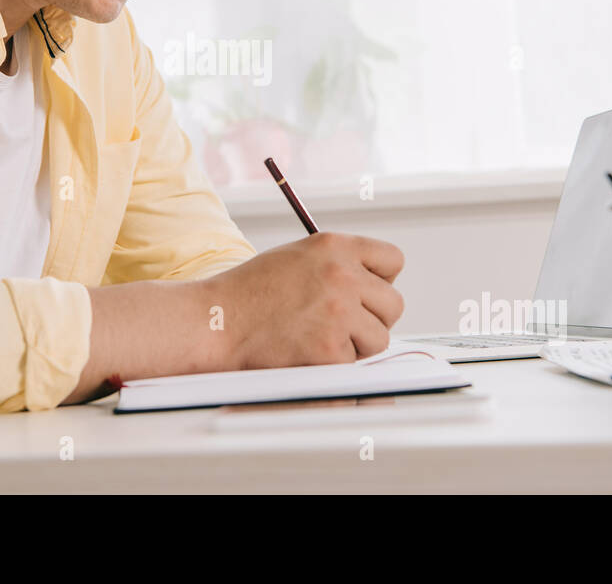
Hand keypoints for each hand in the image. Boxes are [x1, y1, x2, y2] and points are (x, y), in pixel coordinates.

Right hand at [202, 231, 404, 369]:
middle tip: (342, 324)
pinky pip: (354, 363)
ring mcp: (339, 312)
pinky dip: (335, 364)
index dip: (381, 280)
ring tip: (319, 337)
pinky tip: (306, 351)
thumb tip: (375, 285)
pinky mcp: (331, 348)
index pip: (393, 259)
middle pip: (394, 304)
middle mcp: (341, 274)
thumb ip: (338, 263)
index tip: (366, 292)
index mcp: (334, 246)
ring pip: (380, 337)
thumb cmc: (250, 292)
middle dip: (373, 318)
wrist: (217, 321)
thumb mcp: (297, 256)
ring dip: (357, 344)